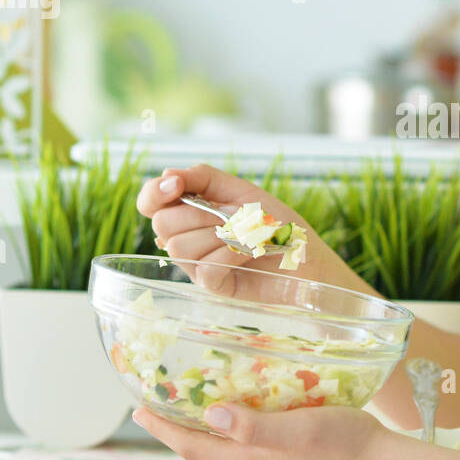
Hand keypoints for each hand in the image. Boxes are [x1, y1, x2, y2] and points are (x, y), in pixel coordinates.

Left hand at [131, 403, 403, 459]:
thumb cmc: (349, 442)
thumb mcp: (301, 425)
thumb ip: (253, 425)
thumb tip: (210, 414)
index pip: (193, 448)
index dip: (164, 428)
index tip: (139, 409)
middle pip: (206, 456)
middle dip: (181, 432)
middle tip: (162, 406)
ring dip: (208, 439)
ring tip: (198, 413)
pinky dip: (236, 446)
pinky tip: (247, 429)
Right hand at [136, 163, 367, 294]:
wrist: (309, 258)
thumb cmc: (279, 223)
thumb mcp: (243, 192)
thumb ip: (204, 178)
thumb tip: (167, 172)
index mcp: (191, 211)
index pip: (150, 202)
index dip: (153, 193)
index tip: (175, 186)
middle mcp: (188, 238)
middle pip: (163, 224)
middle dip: (200, 215)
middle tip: (232, 217)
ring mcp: (198, 264)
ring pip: (180, 248)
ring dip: (221, 236)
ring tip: (247, 237)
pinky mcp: (214, 287)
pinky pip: (204, 270)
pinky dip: (230, 257)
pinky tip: (249, 256)